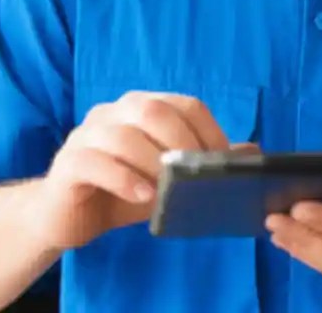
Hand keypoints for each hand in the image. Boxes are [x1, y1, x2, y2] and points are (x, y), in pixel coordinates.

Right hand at [25, 91, 251, 249]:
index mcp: (143, 107)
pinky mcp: (69, 162)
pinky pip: (96, 162)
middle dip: (183, 143)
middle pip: (154, 111)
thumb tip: (254, 151)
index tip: (222, 163)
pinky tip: (143, 197)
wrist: (67, 216)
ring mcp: (87, 134)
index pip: (184, 105)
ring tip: (168, 190)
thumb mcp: (169, 179)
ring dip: (153, 163)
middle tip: (197, 177)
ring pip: (124, 135)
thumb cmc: (122, 193)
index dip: (208, 131)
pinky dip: (124, 178)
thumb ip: (204, 163)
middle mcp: (114, 112)